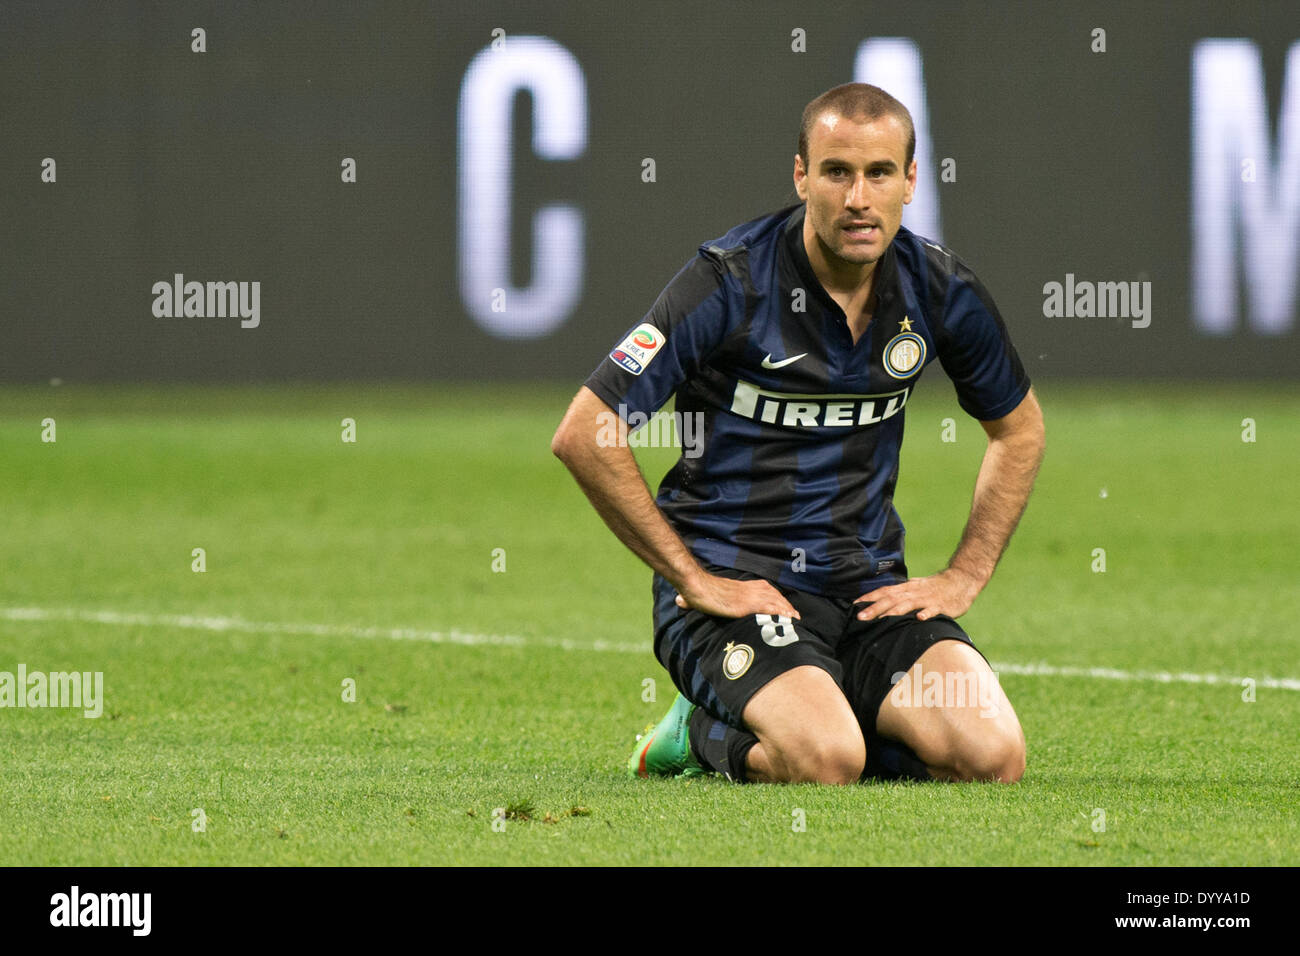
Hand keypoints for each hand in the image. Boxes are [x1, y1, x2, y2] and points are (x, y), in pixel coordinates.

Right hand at [675, 573, 800, 619]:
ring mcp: (749, 596)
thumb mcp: (700, 595)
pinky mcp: (747, 605)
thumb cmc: (697, 591)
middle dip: (785, 604)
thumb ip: (694, 600)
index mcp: (742, 586)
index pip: (765, 590)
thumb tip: (678, 601)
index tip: (784, 606)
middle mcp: (749, 589)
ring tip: (795, 618)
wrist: (697, 587)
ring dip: (786, 609)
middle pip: (774, 595)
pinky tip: (787, 618)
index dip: (776, 598)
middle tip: (795, 615)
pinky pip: (769, 608)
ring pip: (775, 601)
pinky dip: (781, 612)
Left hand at [853, 568, 980, 621]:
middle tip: (859, 617)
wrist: (962, 579)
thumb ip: (901, 594)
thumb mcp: (916, 587)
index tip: (853, 604)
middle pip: (891, 599)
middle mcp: (913, 592)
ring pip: (907, 604)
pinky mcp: (942, 605)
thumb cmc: (935, 587)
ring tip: (880, 619)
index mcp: (907, 588)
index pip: (884, 591)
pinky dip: (926, 613)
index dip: (869, 597)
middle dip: (874, 608)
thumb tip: (882, 601)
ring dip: (893, 612)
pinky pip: (933, 609)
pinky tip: (919, 618)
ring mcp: (927, 598)